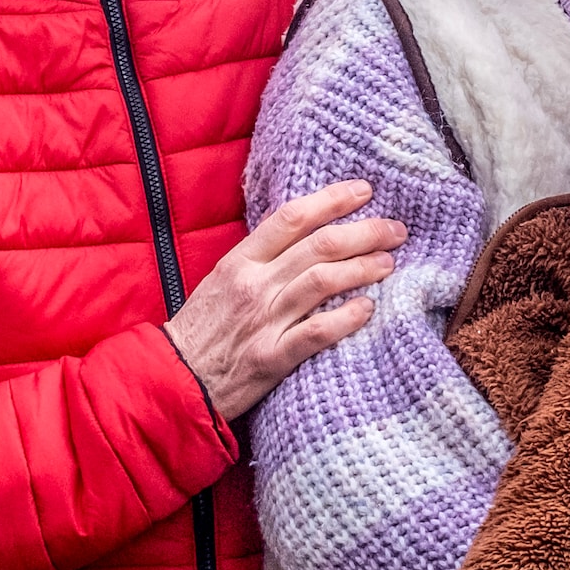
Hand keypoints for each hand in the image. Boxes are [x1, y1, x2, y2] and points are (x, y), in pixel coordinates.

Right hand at [165, 182, 405, 424]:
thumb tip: (307, 234)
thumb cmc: (202, 329)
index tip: (365, 190)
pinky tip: (367, 309)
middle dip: (364, 232)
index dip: (332, 199)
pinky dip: (346, 318)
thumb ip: (261, 257)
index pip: (293, 217)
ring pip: (323, 281)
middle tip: (395, 230)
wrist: (174, 379)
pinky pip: (316, 332)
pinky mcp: (271, 358)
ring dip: (363, 268)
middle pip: (319, 246)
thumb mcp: (223, 279)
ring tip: (388, 263)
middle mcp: (254, 285)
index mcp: (241, 261)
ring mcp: (263, 321)